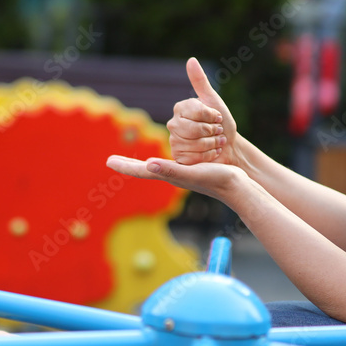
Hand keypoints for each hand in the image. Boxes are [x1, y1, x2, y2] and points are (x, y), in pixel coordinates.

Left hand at [106, 154, 245, 202]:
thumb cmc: (217, 180)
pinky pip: (170, 163)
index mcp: (169, 176)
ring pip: (156, 167)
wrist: (237, 187)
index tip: (108, 161)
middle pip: (144, 170)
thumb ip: (171, 170)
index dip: (124, 166)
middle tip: (112, 161)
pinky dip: (160, 159)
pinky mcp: (192, 170)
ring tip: (130, 161)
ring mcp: (181, 174)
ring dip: (142, 164)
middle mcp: (172, 176)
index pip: (141, 171)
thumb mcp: (192, 173)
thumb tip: (149, 165)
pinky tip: (162, 158)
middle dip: (128, 165)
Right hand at [168, 58, 238, 165]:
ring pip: (195, 145)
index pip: (197, 112)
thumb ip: (200, 82)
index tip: (217, 117)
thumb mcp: (214, 101)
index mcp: (180, 108)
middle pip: (194, 130)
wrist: (228, 146)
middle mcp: (173, 124)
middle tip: (217, 132)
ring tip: (215, 142)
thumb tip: (191, 60)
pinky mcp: (178, 158)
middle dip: (213, 132)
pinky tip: (210, 154)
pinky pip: (193, 158)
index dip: (212, 116)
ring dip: (212, 144)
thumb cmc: (222, 123)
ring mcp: (173, 142)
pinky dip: (208, 156)